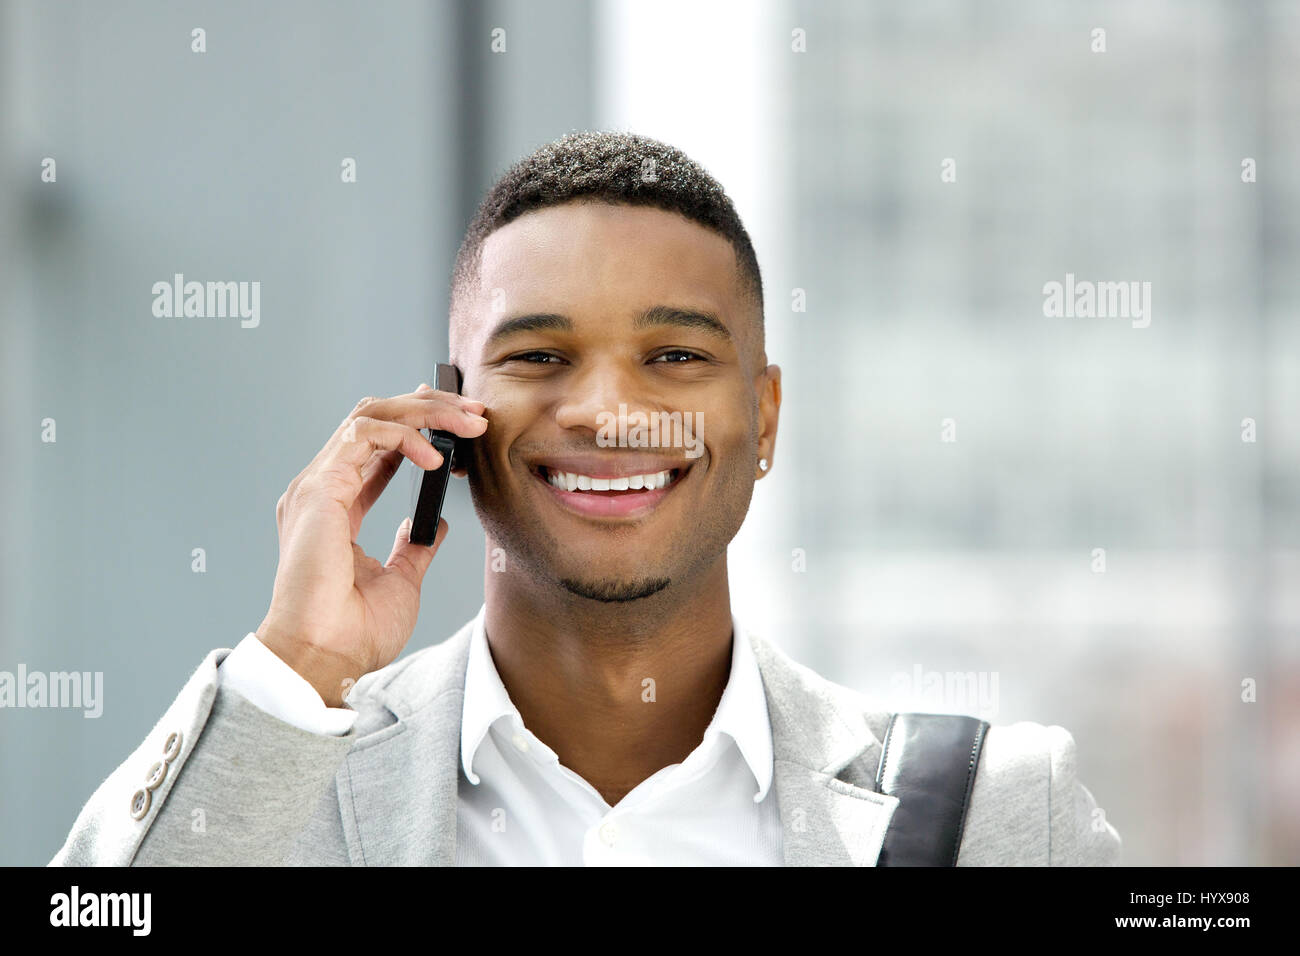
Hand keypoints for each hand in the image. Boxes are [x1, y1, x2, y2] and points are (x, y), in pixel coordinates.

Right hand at [254, 383, 487, 706]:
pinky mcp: (319, 488)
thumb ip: (413, 547)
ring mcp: (317, 486)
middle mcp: (323, 489)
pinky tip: (434, 457)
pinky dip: (404, 435)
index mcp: (336, 507)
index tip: (458, 421)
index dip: (416, 425)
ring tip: (466, 424)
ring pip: (370, 415)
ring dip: (424, 411)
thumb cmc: (353, 631)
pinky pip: (363, 433)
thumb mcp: (400, 580)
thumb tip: (434, 524)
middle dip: (428, 407)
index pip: (375, 446)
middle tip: (474, 414)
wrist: (327, 656)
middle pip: (374, 418)